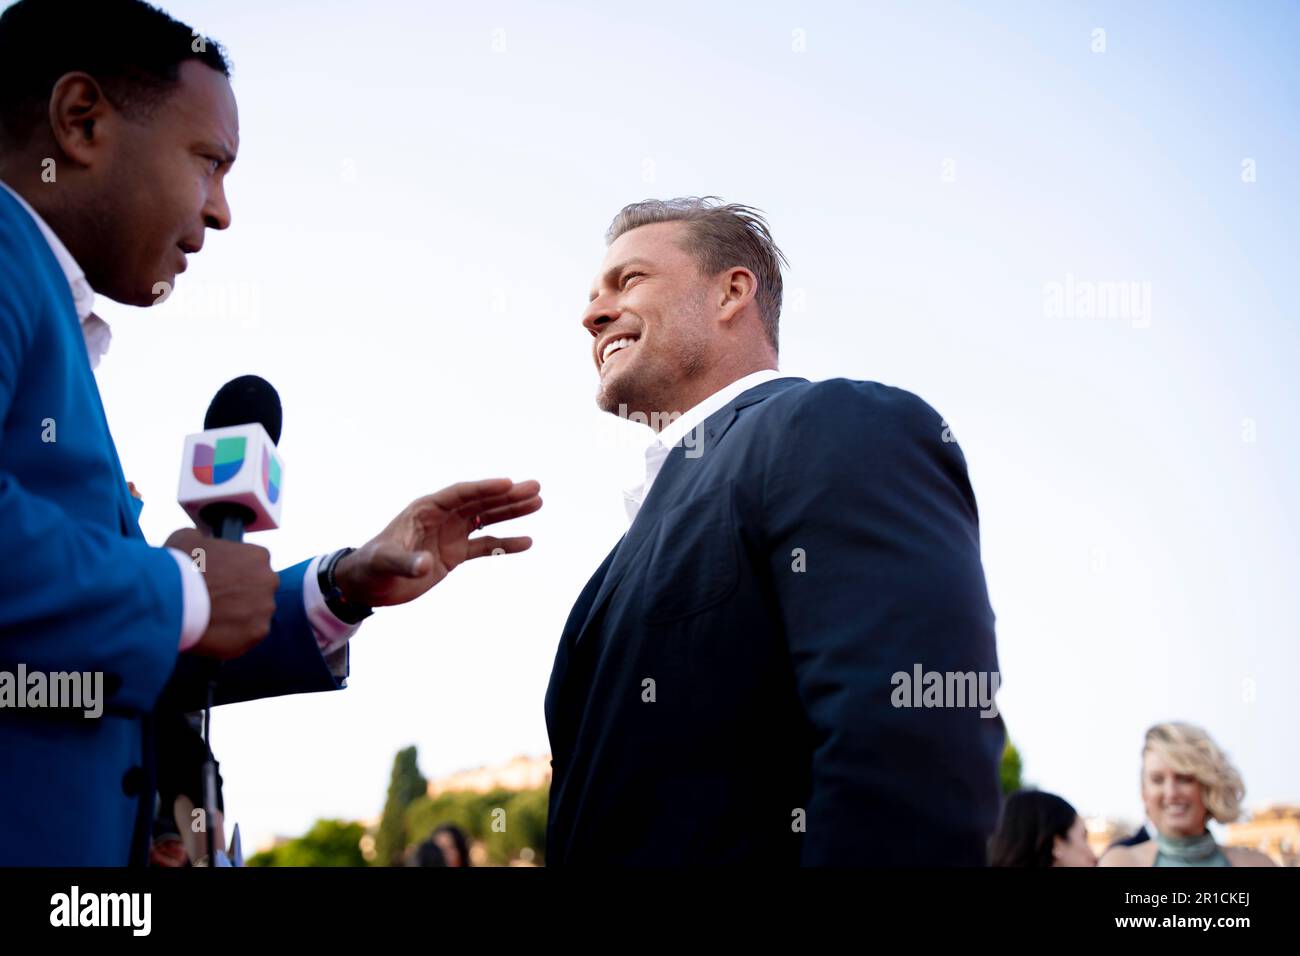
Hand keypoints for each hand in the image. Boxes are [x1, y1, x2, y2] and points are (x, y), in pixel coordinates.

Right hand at [165, 528, 278, 659]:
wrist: (170, 599)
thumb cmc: (178, 566)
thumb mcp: (188, 538)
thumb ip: (205, 539)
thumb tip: (202, 542)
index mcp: (258, 556)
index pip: (254, 565)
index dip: (235, 574)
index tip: (221, 582)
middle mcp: (269, 580)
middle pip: (259, 590)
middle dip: (241, 596)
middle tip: (217, 602)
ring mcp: (265, 608)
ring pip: (255, 614)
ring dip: (239, 617)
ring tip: (212, 620)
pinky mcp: (257, 632)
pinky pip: (249, 636)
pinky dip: (234, 637)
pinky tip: (215, 634)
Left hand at [333, 477, 541, 607]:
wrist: (368, 584)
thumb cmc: (371, 566)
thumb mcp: (385, 562)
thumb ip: (406, 562)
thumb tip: (426, 564)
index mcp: (426, 509)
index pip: (460, 494)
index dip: (484, 488)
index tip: (508, 483)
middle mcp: (442, 517)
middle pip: (480, 502)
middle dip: (507, 496)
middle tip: (535, 488)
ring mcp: (450, 534)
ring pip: (486, 519)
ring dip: (511, 512)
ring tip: (537, 503)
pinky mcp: (455, 554)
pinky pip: (485, 546)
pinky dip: (504, 544)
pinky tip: (525, 542)